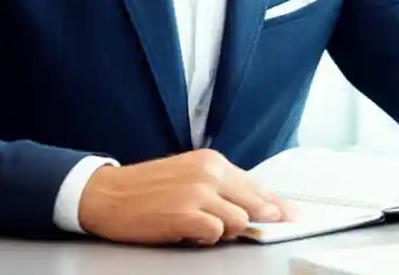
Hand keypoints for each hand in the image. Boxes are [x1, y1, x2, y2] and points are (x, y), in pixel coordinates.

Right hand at [78, 149, 289, 244]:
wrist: (107, 194)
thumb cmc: (148, 188)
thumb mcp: (190, 175)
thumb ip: (223, 188)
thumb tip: (263, 208)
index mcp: (213, 161)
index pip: (258, 185)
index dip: (277, 205)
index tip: (291, 217)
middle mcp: (209, 172)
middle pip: (258, 203)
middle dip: (260, 220)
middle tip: (258, 229)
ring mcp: (198, 193)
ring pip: (240, 220)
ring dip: (225, 230)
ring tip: (201, 227)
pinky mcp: (185, 214)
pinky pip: (217, 233)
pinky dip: (207, 238)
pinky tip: (190, 233)